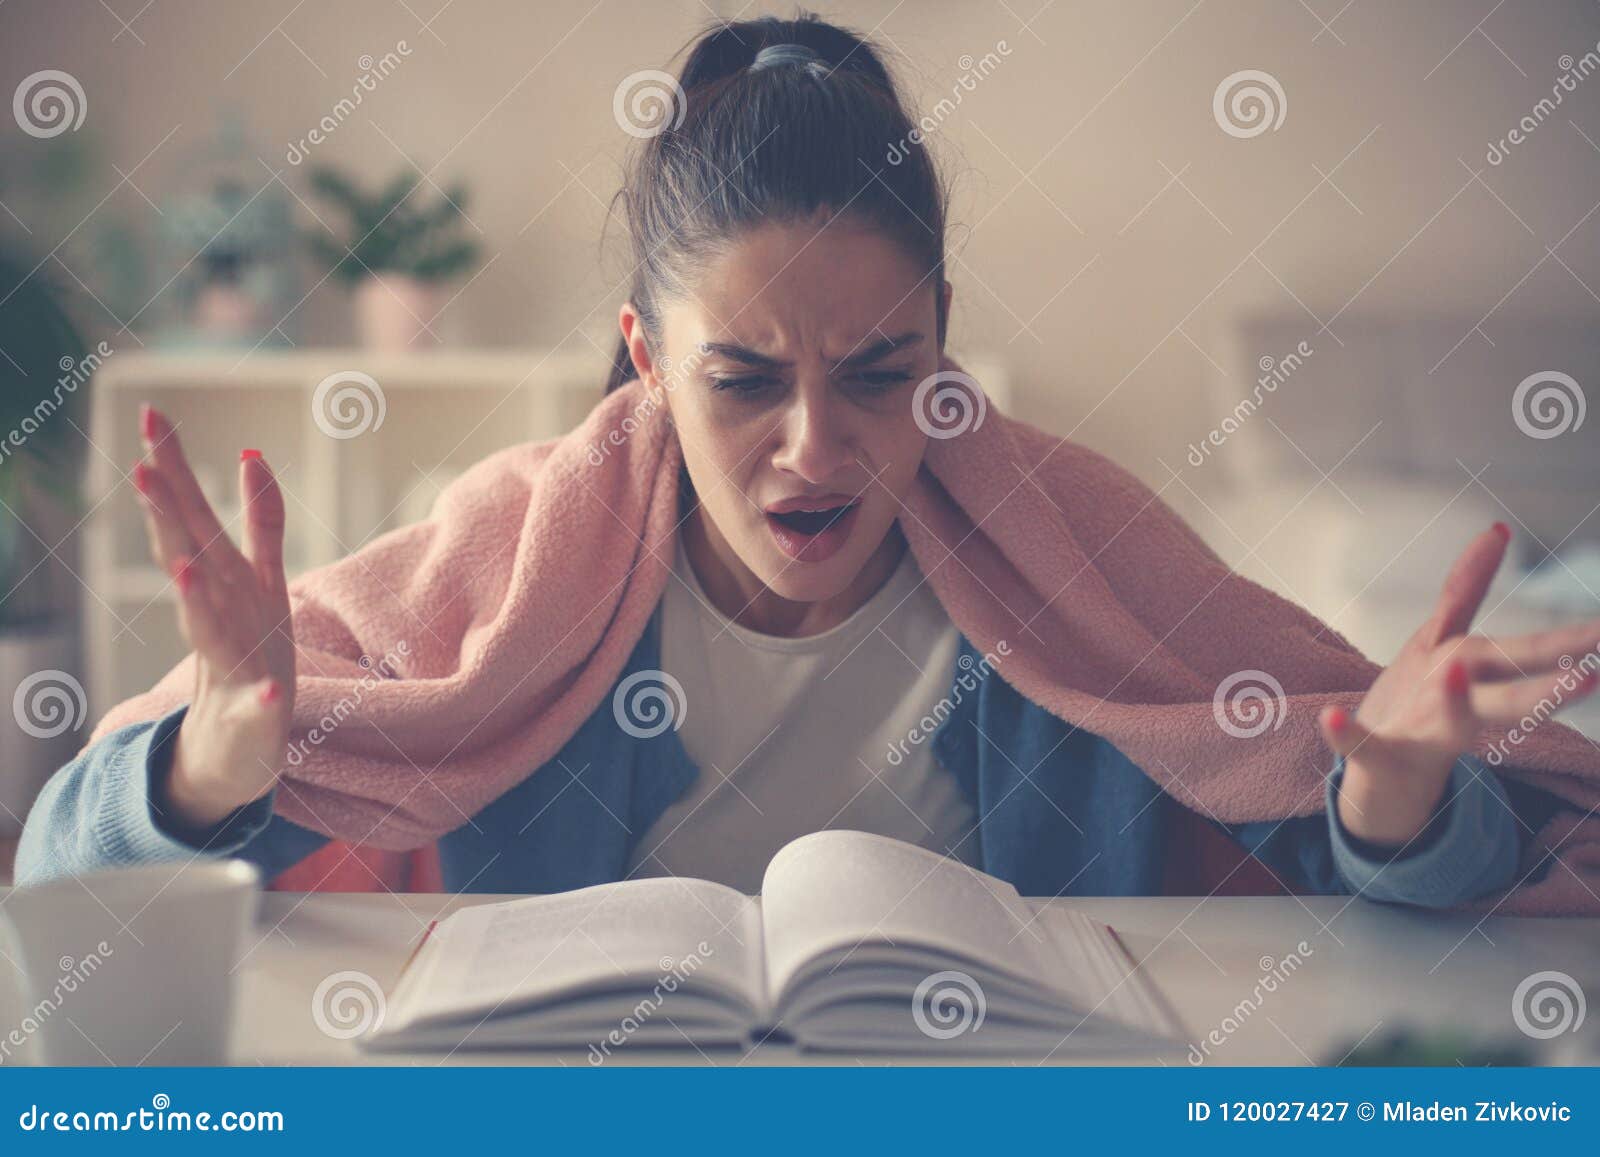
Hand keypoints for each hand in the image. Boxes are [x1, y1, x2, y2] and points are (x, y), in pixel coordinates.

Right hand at [133, 404, 294, 829]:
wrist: (235, 752)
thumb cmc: (247, 655)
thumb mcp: (260, 584)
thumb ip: (261, 523)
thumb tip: (252, 454)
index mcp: (220, 585)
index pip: (191, 518)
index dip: (175, 468)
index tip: (152, 414)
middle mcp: (217, 619)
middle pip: (189, 560)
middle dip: (167, 517)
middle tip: (139, 468)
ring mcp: (230, 668)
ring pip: (210, 630)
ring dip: (197, 602)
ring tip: (184, 568)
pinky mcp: (253, 715)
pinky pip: (259, 707)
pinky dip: (260, 699)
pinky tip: (266, 692)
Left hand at [1318, 522, 1599, 847]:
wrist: (1384, 782)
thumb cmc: (1425, 704)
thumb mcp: (1446, 640)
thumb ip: (1469, 588)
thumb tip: (1498, 528)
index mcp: (1476, 677)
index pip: (1528, 655)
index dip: (1572, 643)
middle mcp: (1457, 708)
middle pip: (1505, 697)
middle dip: (1545, 689)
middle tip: (1592, 678)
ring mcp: (1416, 734)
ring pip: (1449, 722)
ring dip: (1457, 701)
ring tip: (1454, 671)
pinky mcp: (1374, 754)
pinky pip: (1359, 744)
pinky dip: (1345, 732)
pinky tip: (1330, 716)